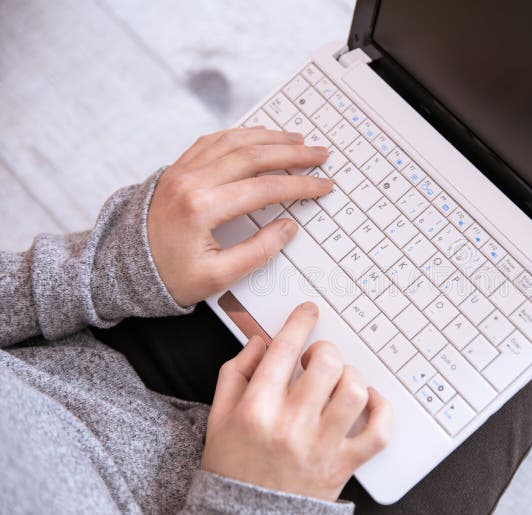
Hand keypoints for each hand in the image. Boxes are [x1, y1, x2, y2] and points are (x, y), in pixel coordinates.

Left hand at [147, 127, 331, 305]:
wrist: (121, 268)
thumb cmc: (168, 276)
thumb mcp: (217, 277)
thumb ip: (257, 252)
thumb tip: (288, 227)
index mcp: (202, 208)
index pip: (264, 189)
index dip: (300, 186)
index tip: (322, 185)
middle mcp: (191, 181)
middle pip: (253, 156)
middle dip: (292, 153)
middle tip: (320, 153)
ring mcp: (181, 170)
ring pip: (233, 141)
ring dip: (269, 137)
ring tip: (297, 140)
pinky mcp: (176, 169)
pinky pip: (212, 141)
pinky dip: (240, 134)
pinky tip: (259, 136)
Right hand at [201, 302, 392, 500]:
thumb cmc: (234, 466)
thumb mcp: (219, 417)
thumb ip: (236, 373)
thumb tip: (261, 341)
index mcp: (256, 409)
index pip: (284, 350)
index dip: (300, 323)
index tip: (309, 312)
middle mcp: (290, 426)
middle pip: (327, 364)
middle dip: (325, 352)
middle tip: (319, 359)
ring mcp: (320, 446)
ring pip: (354, 391)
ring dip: (350, 378)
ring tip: (338, 383)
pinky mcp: (343, 465)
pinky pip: (378, 431)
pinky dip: (381, 410)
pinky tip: (367, 402)